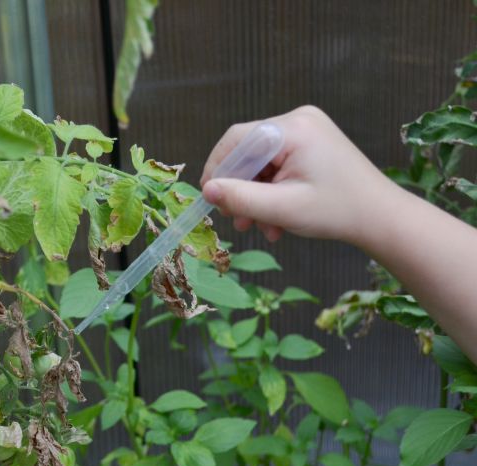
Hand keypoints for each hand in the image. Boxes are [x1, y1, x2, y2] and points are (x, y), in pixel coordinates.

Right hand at [200, 105, 397, 245]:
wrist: (381, 216)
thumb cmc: (337, 211)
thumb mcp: (282, 209)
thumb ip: (240, 198)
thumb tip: (206, 190)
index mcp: (294, 129)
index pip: (236, 140)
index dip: (217, 169)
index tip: (211, 200)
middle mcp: (298, 119)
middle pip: (247, 151)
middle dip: (240, 188)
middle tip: (239, 221)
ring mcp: (306, 129)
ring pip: (260, 161)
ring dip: (255, 194)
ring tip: (260, 225)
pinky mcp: (310, 141)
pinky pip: (276, 163)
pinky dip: (270, 189)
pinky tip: (275, 217)